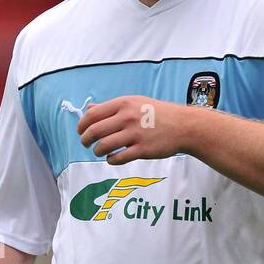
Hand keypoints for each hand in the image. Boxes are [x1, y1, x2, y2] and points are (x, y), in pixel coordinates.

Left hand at [76, 96, 191, 164]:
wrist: (182, 126)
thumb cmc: (156, 114)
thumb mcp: (134, 103)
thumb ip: (110, 107)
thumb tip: (89, 109)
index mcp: (123, 103)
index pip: (92, 115)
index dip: (82, 125)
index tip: (81, 131)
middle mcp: (127, 117)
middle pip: (95, 131)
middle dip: (85, 140)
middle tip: (86, 144)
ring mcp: (135, 134)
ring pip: (104, 146)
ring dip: (98, 151)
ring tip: (100, 152)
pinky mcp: (142, 150)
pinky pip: (118, 158)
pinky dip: (111, 160)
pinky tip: (113, 158)